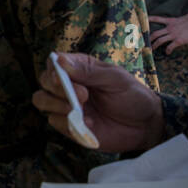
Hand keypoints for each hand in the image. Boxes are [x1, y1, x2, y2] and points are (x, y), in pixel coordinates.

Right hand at [32, 52, 163, 152]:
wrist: (145, 125)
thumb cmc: (132, 96)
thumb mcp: (115, 79)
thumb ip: (88, 72)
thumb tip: (60, 61)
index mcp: (79, 68)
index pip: (54, 62)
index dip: (53, 69)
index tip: (61, 77)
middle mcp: (69, 86)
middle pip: (44, 82)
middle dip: (56, 88)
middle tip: (82, 95)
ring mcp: (68, 106)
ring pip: (41, 100)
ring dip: (55, 104)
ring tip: (77, 110)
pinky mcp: (70, 126)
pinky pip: (56, 122)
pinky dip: (68, 123)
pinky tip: (89, 123)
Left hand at [149, 13, 187, 52]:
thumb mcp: (184, 17)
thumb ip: (178, 22)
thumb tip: (180, 23)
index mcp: (171, 21)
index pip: (158, 19)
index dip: (150, 20)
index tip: (144, 20)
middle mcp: (170, 28)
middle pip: (155, 33)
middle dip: (150, 39)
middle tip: (146, 43)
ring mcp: (174, 34)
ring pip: (160, 40)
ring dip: (155, 45)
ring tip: (152, 49)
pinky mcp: (179, 40)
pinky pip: (170, 47)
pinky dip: (168, 50)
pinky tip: (168, 53)